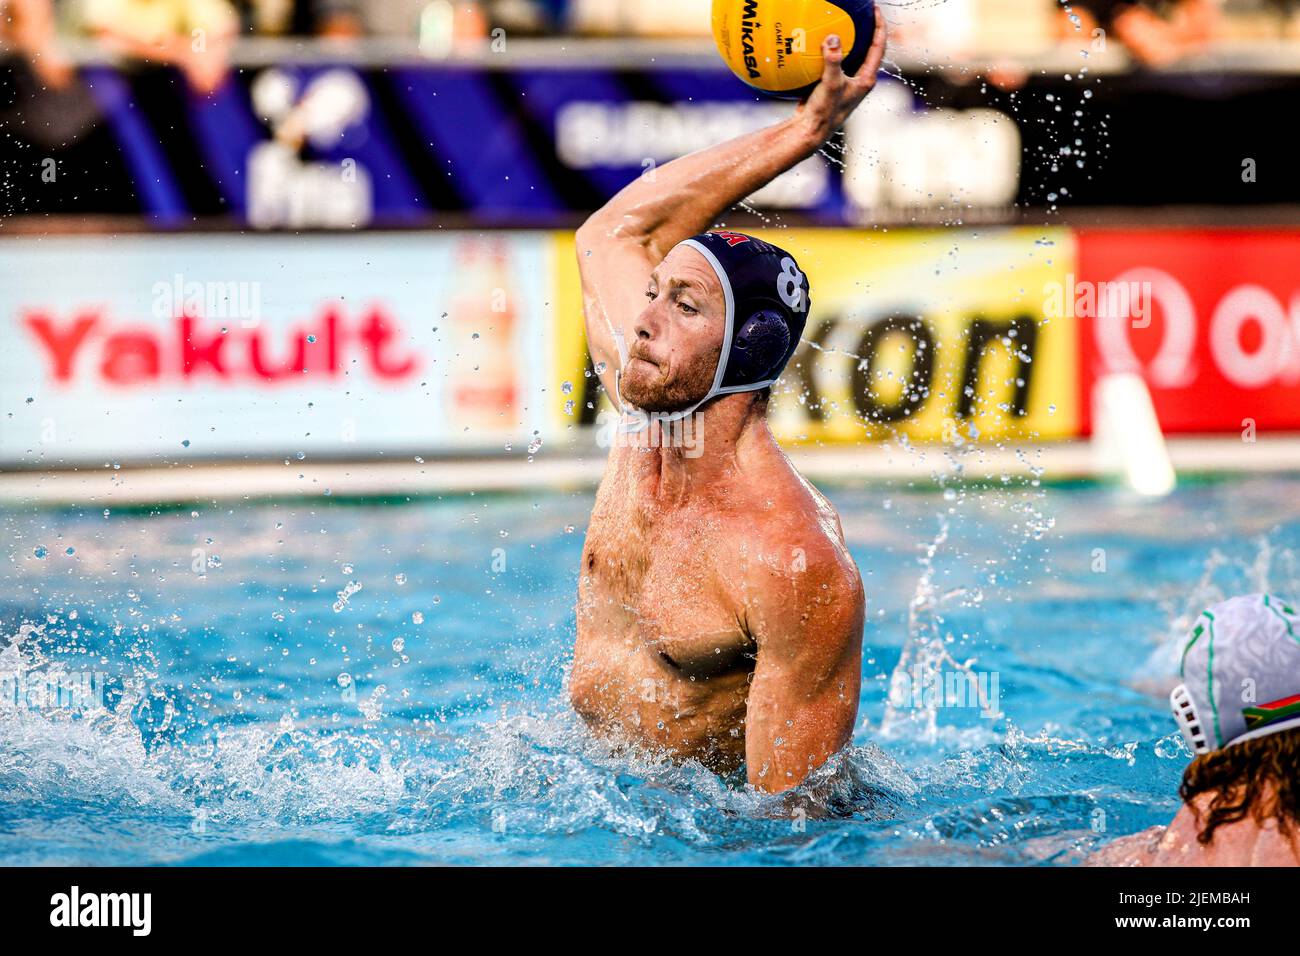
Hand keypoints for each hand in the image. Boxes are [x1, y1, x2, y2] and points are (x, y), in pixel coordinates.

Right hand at [793, 6, 887, 144]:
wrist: (811, 131)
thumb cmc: (825, 111)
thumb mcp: (830, 83)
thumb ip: (833, 60)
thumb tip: (833, 38)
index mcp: (866, 79)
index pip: (879, 46)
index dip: (879, 25)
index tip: (874, 9)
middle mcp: (860, 80)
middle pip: (870, 48)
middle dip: (869, 29)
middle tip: (863, 11)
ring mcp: (848, 82)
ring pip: (853, 55)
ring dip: (851, 39)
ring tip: (845, 22)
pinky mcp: (834, 84)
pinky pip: (836, 61)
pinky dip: (832, 50)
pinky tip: (820, 42)